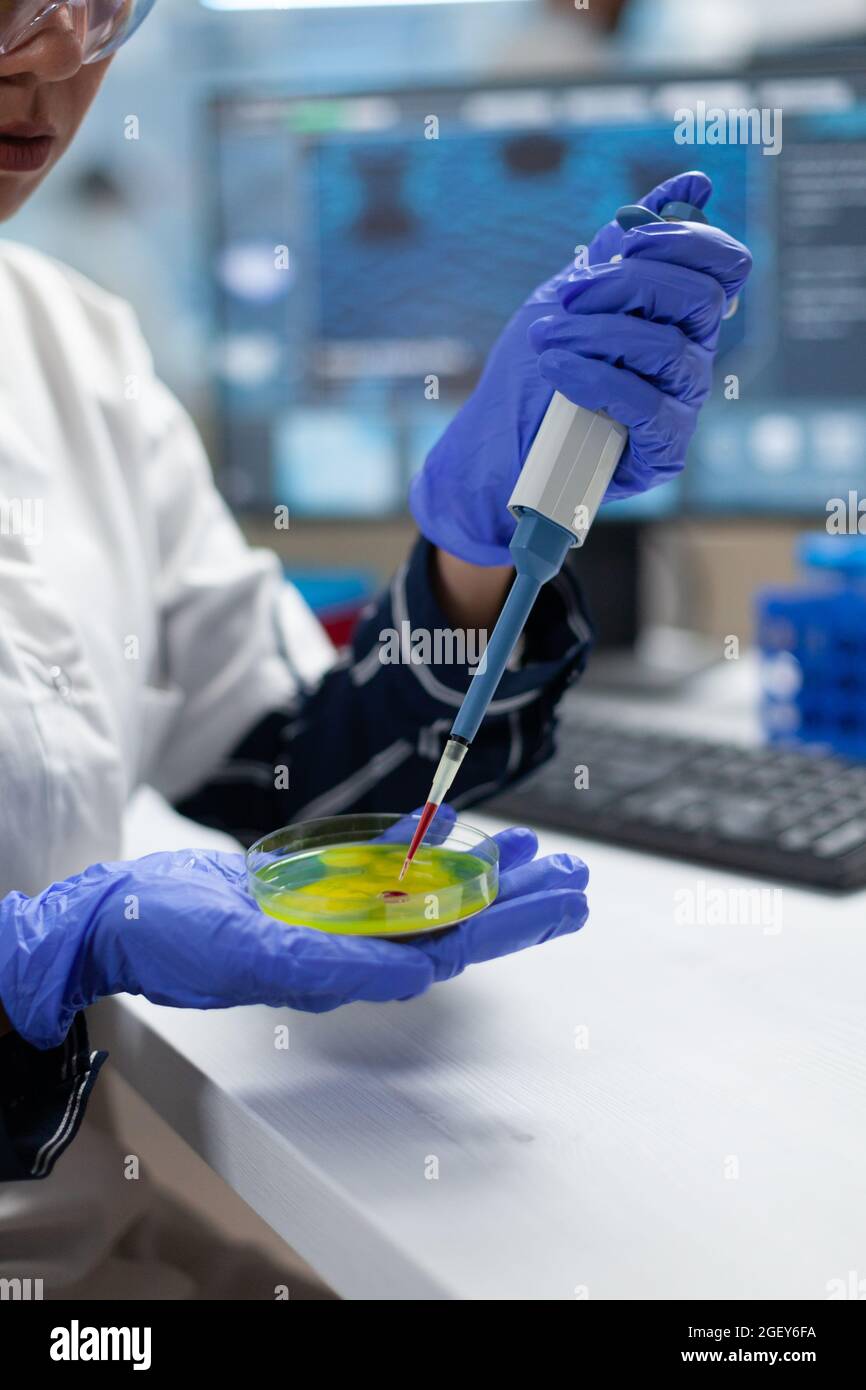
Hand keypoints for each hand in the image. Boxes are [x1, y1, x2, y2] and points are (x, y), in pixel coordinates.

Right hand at [0, 832, 587, 1048]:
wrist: (125, 914)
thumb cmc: (179, 940)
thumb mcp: (255, 953)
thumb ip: (337, 965)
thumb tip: (422, 972)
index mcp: (352, 964)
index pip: (455, 943)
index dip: (513, 921)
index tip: (565, 900)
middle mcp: (357, 941)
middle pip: (459, 918)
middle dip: (521, 898)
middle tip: (578, 875)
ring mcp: (341, 913)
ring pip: (432, 891)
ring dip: (486, 870)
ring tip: (538, 850)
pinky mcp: (320, 885)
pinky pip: (388, 865)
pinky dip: (426, 845)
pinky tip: (456, 825)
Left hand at [410, 171, 751, 565]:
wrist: (495, 448)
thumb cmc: (532, 371)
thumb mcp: (571, 296)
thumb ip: (622, 246)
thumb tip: (693, 184)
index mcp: (677, 314)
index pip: (723, 263)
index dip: (685, 240)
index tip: (627, 240)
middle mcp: (689, 356)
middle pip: (700, 298)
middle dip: (628, 284)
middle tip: (568, 296)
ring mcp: (681, 404)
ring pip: (668, 348)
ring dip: (596, 334)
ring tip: (544, 341)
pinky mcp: (664, 449)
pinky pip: (648, 404)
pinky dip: (597, 378)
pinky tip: (558, 371)